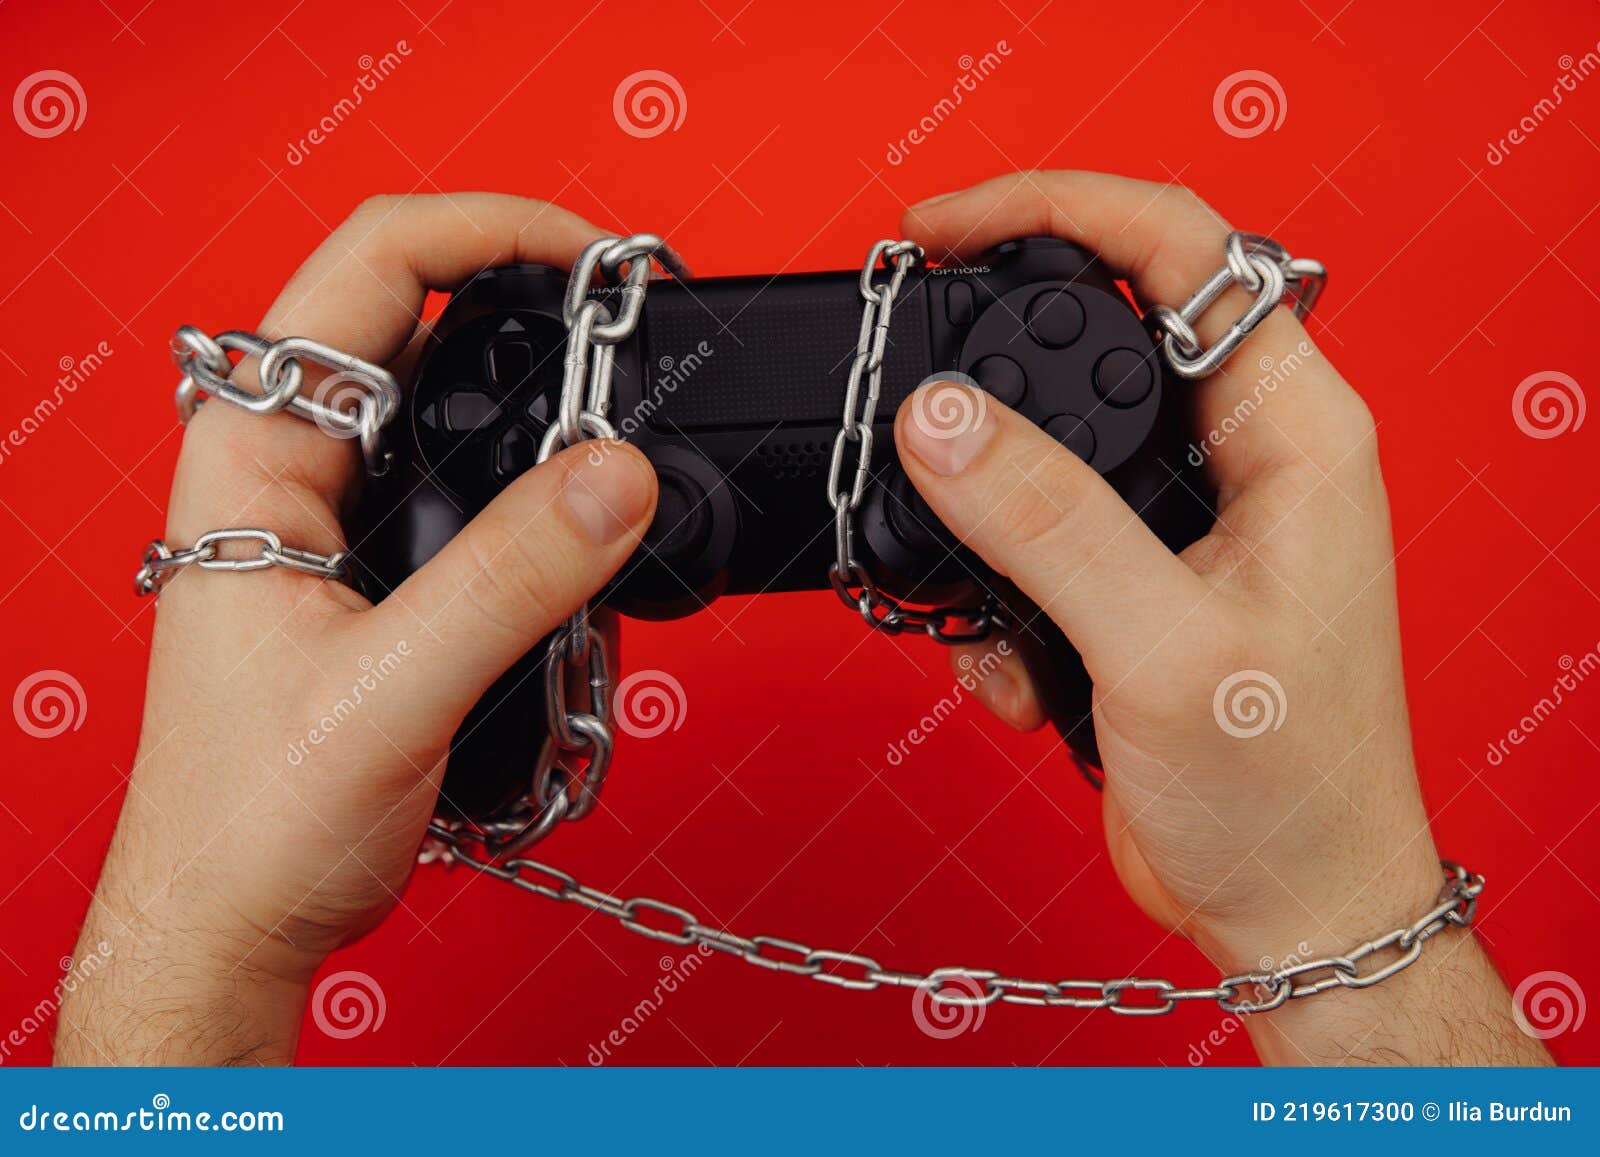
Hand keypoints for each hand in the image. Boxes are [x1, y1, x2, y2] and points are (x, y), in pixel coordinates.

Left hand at [56, 194, 657, 1064]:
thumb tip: (615, 480)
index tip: (591, 261)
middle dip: (534, 310)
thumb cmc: (248, 821)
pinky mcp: (387, 567)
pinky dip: (546, 494)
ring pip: (460, 403)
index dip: (489, 229)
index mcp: (250, 453)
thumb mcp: (385, 693)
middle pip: (423, 314)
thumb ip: (509, 583)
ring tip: (614, 448)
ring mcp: (342, 513)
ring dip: (545, 411)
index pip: (367, 264)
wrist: (239, 920)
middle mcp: (294, 463)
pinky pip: (481, 486)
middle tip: (628, 338)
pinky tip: (582, 535)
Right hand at [894, 171, 1549, 1064]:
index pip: (1178, 249)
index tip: (941, 231)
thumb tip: (942, 421)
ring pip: (1046, 446)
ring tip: (989, 600)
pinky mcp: (1133, 583)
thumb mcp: (1166, 647)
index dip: (1053, 208)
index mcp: (1292, 429)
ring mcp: (1181, 521)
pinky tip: (1023, 673)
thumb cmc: (1288, 791)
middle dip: (992, 366)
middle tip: (911, 394)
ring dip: (985, 515)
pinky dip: (996, 600)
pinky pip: (1031, 539)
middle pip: (1097, 332)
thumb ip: (1049, 523)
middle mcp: (1240, 457)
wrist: (1287, 905)